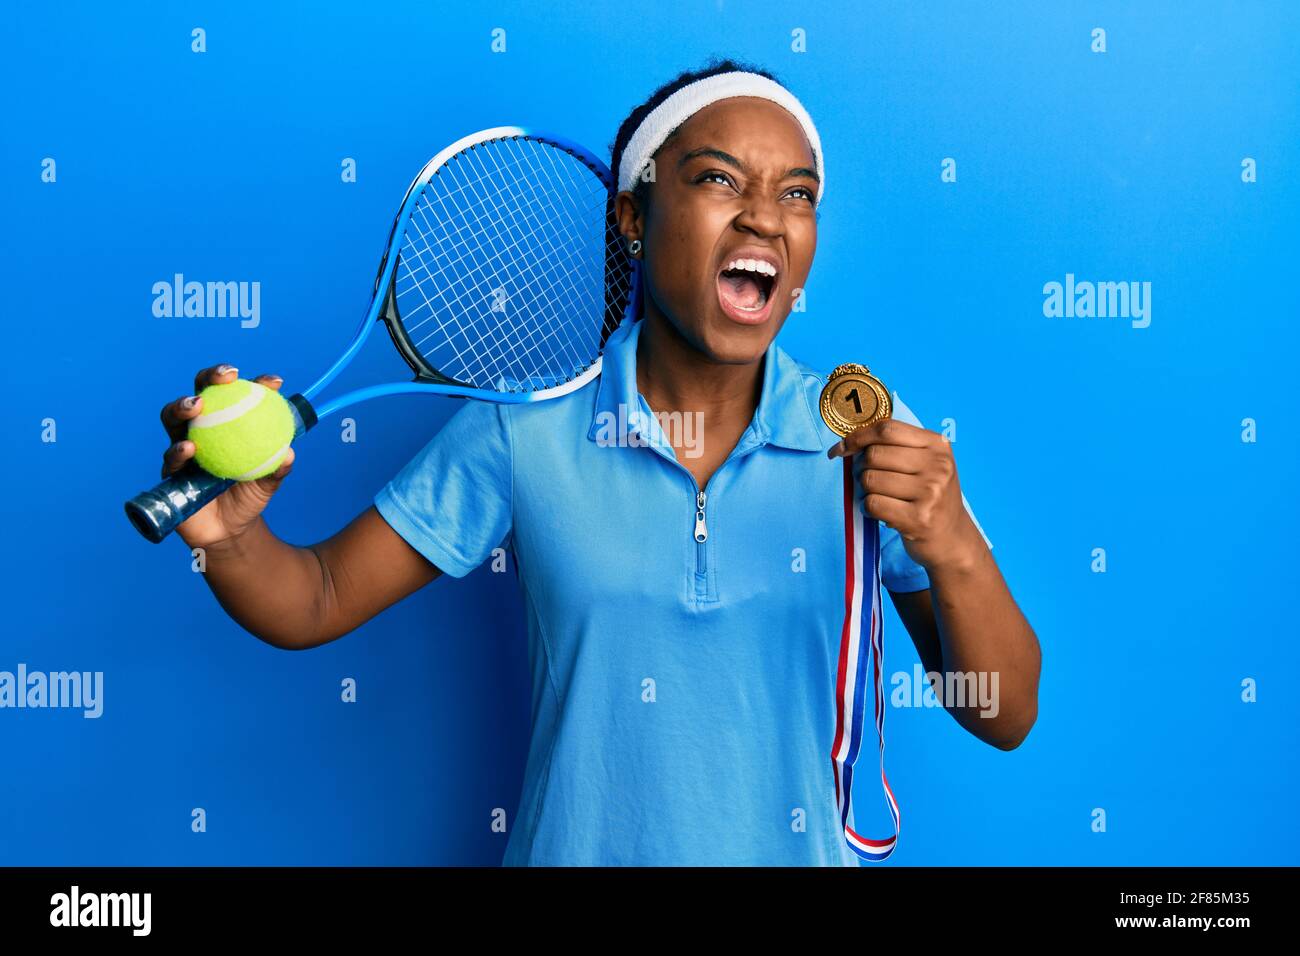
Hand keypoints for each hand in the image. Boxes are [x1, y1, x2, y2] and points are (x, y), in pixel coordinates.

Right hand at [159, 364, 294, 549]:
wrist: (228, 530)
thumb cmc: (248, 497)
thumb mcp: (269, 483)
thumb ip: (278, 468)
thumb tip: (289, 453)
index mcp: (229, 425)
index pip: (240, 396)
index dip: (257, 384)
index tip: (274, 382)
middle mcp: (202, 430)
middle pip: (201, 393)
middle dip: (210, 377)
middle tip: (227, 376)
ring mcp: (182, 447)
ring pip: (174, 417)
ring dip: (183, 406)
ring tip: (197, 405)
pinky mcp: (170, 471)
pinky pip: (171, 457)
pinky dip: (179, 450)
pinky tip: (188, 447)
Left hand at [827, 418, 983, 572]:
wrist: (952, 539)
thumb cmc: (930, 497)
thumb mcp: (926, 464)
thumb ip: (895, 447)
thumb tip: (849, 442)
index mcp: (937, 445)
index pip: (887, 429)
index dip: (857, 436)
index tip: (841, 448)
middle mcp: (937, 465)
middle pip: (874, 454)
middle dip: (860, 468)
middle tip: (866, 480)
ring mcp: (930, 492)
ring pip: (870, 480)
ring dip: (864, 491)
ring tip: (880, 498)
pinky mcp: (919, 518)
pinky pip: (873, 503)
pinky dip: (868, 508)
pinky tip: (881, 512)